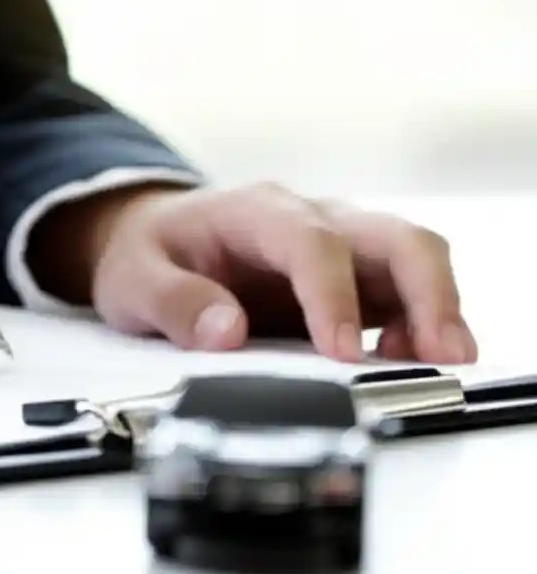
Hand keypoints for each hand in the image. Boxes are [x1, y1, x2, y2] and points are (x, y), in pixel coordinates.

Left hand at [29, 182, 476, 363]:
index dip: (332, 296)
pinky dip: (416, 322)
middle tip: (440, 352)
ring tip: (441, 361)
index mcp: (254, 212)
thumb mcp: (132, 280)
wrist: (149, 238)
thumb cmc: (146, 254)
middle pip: (390, 237)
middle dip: (426, 291)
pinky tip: (405, 358)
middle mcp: (308, 218)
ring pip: (410, 257)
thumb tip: (224, 333)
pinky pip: (400, 290)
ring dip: (435, 307)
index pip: (311, 243)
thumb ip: (173, 304)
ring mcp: (336, 244)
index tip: (339, 351)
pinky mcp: (348, 277)